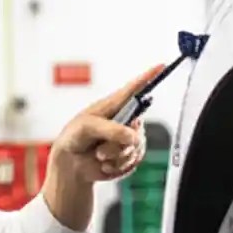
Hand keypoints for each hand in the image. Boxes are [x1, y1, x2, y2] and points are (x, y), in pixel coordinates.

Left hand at [47, 65, 164, 184]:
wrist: (71, 164)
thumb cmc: (75, 138)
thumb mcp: (87, 127)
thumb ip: (110, 130)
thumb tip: (132, 137)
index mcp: (115, 105)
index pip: (135, 88)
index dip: (149, 76)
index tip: (162, 65)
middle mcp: (126, 119)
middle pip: (137, 128)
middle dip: (118, 143)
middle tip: (100, 150)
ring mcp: (130, 138)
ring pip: (136, 147)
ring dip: (115, 156)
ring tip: (98, 155)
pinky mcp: (131, 155)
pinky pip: (134, 161)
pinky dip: (117, 166)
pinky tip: (104, 164)